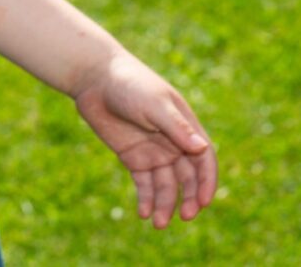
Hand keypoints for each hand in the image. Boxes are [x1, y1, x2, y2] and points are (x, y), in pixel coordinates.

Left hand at [71, 50, 216, 228]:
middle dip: (189, 199)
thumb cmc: (129, 84)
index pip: (204, 161)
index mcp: (186, 128)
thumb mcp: (153, 104)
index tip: (203, 202)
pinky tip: (143, 213)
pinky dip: (146, 199)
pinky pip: (144, 183)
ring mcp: (153, 151)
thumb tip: (202, 148)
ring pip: (166, 185)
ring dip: (165, 205)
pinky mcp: (133, 157)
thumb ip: (176, 127)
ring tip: (157, 223)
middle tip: (184, 217)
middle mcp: (173, 143)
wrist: (94, 78)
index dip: (207, 182)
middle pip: (188, 178)